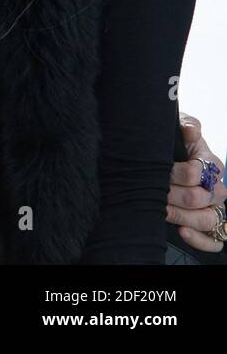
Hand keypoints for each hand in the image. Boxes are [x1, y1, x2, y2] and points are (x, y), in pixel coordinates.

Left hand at [167, 113, 225, 252]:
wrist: (165, 161)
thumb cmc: (174, 146)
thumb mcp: (178, 131)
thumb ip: (186, 126)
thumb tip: (189, 130)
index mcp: (211, 164)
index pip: (196, 173)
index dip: (174, 173)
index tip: (156, 172)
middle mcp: (216, 189)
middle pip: (198, 198)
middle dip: (171, 194)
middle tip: (152, 191)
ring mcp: (213, 209)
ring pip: (206, 220)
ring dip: (181, 216)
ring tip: (162, 209)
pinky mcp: (207, 227)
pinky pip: (213, 241)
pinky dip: (199, 240)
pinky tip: (181, 232)